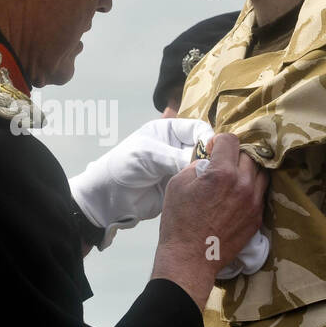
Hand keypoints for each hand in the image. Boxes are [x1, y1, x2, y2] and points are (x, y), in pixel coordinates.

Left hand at [69, 118, 214, 248]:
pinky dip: (203, 188)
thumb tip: (206, 162)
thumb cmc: (122, 167)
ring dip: (209, 173)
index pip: (197, 128)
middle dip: (212, 156)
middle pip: (205, 148)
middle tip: (217, 168)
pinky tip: (208, 192)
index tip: (216, 150)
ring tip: (213, 182)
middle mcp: (176, 147)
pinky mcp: (180, 186)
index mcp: (168, 130)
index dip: (208, 138)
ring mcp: (178, 167)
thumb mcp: (149, 155)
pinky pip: (197, 185)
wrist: (108, 198)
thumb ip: (177, 156)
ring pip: (204, 167)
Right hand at [153, 134, 268, 307]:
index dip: (218, 140)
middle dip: (234, 154)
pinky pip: (261, 192)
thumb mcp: (178, 184)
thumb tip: (209, 161)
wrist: (190, 259)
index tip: (211, 149)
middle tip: (221, 163)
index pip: (231, 140)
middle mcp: (243, 185)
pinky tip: (237, 194)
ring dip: (247, 169)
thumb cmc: (179, 222)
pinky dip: (251, 187)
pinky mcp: (257, 217)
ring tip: (233, 177)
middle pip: (248, 154)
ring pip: (260, 172)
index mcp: (222, 173)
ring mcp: (254, 202)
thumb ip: (197, 165)